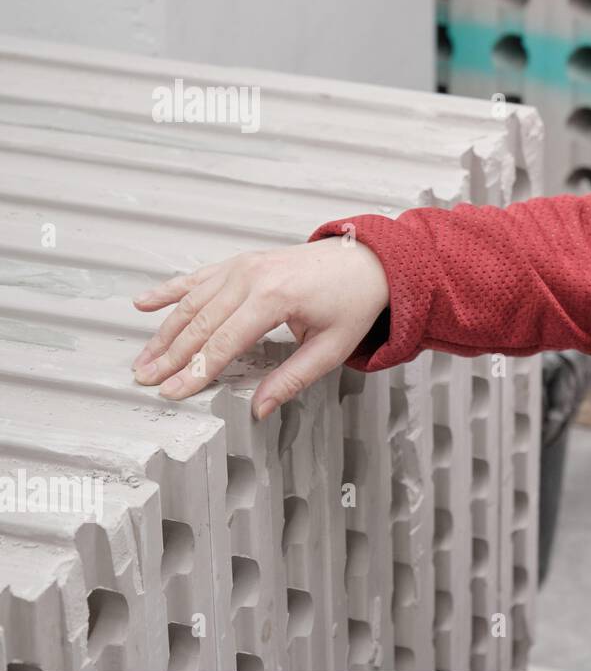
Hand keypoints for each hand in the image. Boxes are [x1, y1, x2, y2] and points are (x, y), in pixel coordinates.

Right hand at [130, 237, 389, 418]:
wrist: (367, 261)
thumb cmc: (352, 300)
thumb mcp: (330, 348)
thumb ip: (291, 379)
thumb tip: (260, 409)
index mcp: (275, 297)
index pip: (224, 343)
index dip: (195, 372)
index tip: (172, 392)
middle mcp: (252, 277)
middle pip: (201, 324)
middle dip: (171, 356)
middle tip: (146, 380)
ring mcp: (243, 265)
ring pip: (192, 302)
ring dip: (164, 331)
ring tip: (144, 358)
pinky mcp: (241, 262)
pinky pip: (198, 277)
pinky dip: (169, 290)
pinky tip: (143, 303)